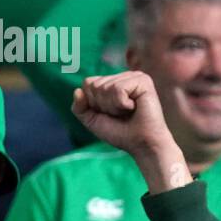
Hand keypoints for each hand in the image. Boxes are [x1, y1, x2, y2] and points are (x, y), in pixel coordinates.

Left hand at [71, 72, 189, 191]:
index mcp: (112, 81)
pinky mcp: (143, 80)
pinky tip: (134, 107)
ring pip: (105, 87)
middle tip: (119, 113)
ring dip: (112, 106)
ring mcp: (134, 76)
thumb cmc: (119, 132)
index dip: (92, 103)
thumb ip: (79, 106)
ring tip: (127, 111)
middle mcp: (123, 76)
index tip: (108, 113)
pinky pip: (118, 90)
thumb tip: (77, 90)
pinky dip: (121, 104)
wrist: (141, 143)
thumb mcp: (91, 120)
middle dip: (102, 105)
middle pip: (94, 85)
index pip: (88, 83)